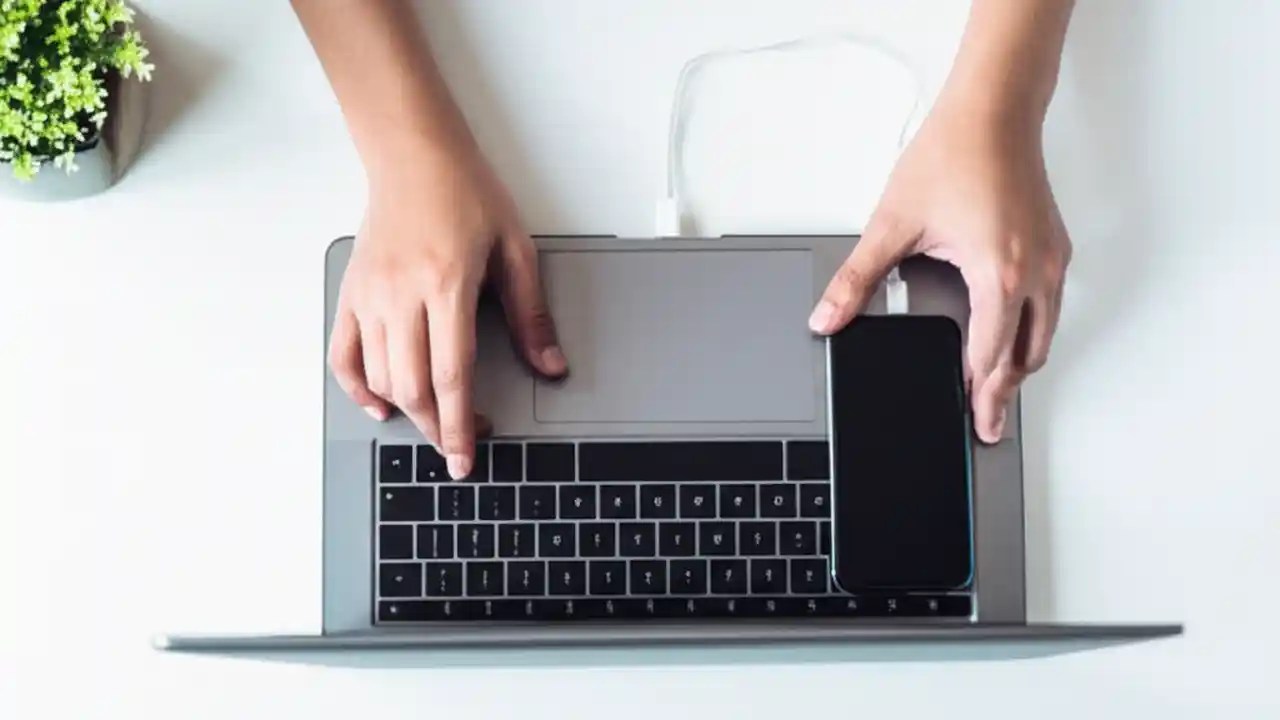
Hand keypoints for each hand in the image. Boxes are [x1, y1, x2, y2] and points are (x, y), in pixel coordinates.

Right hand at [328, 147, 567, 477]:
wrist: (415, 156)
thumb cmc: (466, 194)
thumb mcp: (515, 250)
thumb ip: (531, 315)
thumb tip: (551, 365)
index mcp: (446, 284)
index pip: (450, 376)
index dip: (459, 425)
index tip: (467, 457)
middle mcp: (401, 295)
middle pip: (411, 387)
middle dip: (436, 427)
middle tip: (460, 444)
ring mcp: (370, 295)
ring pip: (379, 376)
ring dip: (406, 410)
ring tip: (435, 420)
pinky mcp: (351, 293)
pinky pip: (344, 355)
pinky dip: (359, 388)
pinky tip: (381, 404)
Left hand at [808, 99, 1071, 442]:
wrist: (992, 109)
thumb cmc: (952, 154)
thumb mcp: (892, 224)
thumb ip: (856, 279)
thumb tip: (825, 317)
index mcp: (998, 276)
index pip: (989, 357)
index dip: (977, 393)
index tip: (972, 422)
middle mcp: (1035, 273)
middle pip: (1025, 356)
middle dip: (1003, 393)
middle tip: (988, 425)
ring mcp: (1051, 259)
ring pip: (1045, 333)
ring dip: (1021, 365)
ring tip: (998, 391)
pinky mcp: (1054, 245)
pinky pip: (1050, 306)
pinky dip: (1032, 332)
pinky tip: (1012, 337)